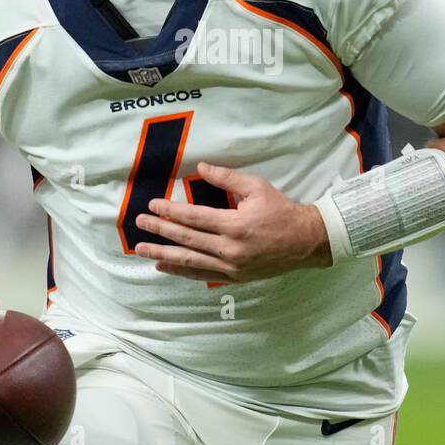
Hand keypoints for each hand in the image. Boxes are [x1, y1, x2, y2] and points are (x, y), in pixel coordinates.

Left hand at [133, 161, 330, 282]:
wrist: (306, 242)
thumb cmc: (281, 211)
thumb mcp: (257, 187)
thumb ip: (226, 178)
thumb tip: (200, 167)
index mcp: (235, 225)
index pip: (193, 217)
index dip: (170, 211)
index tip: (152, 206)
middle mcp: (230, 249)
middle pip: (186, 239)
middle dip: (160, 230)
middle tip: (139, 224)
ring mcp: (231, 266)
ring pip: (189, 260)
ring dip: (162, 253)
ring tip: (141, 248)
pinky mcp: (234, 277)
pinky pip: (201, 275)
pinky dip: (180, 271)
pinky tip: (163, 266)